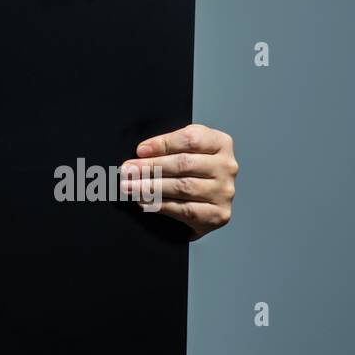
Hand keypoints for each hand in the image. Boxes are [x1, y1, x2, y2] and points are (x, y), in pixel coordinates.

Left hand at [121, 123, 236, 240]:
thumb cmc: (190, 170)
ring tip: (130, 186)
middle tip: (128, 170)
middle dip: (150, 167)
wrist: (205, 202)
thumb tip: (141, 153)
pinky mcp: (219, 214)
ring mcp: (224, 191)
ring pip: (183, 187)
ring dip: (151, 187)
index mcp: (220, 143)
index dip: (162, 144)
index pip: (190, 139)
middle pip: (183, 164)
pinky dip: (161, 205)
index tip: (139, 151)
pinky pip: (185, 209)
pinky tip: (144, 202)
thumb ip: (167, 146)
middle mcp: (227, 166)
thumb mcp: (183, 149)